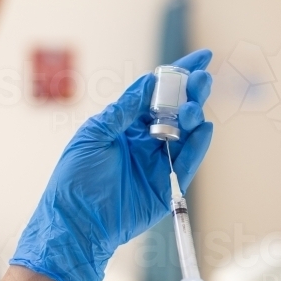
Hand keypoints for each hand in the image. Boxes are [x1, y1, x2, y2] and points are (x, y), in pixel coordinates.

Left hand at [10, 50, 212, 280]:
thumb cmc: (75, 179)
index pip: (155, 93)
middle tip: (202, 79)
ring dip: (194, 116)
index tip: (201, 57)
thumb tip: (148, 83)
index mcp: (124, 125)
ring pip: (185, 133)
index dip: (176, 74)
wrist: (76, 223)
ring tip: (194, 107)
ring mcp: (157, 163)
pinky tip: (204, 128)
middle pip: (175, 110)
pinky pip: (188, 161)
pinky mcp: (168, 186)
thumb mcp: (94, 135)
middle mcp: (144, 141)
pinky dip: (199, 145)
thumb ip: (124, 110)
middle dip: (191, 92)